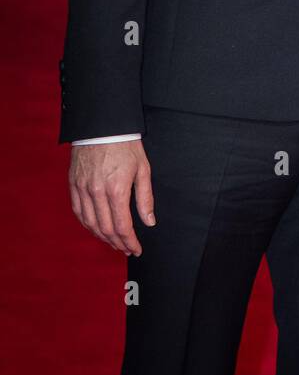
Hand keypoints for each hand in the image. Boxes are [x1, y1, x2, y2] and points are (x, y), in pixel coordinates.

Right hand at [68, 141, 154, 255]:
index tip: (136, 249)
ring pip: (90, 223)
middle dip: (117, 243)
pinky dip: (87, 224)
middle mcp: (97, 192)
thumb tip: (149, 221)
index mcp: (116, 189)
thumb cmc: (126, 145)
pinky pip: (78, 211)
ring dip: (102, 237)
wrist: (102, 125)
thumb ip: (145, 198)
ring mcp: (82, 189)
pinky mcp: (73, 184)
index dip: (130, 242)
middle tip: (126, 249)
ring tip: (113, 242)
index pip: (122, 226)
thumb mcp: (143, 169)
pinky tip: (96, 228)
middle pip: (106, 229)